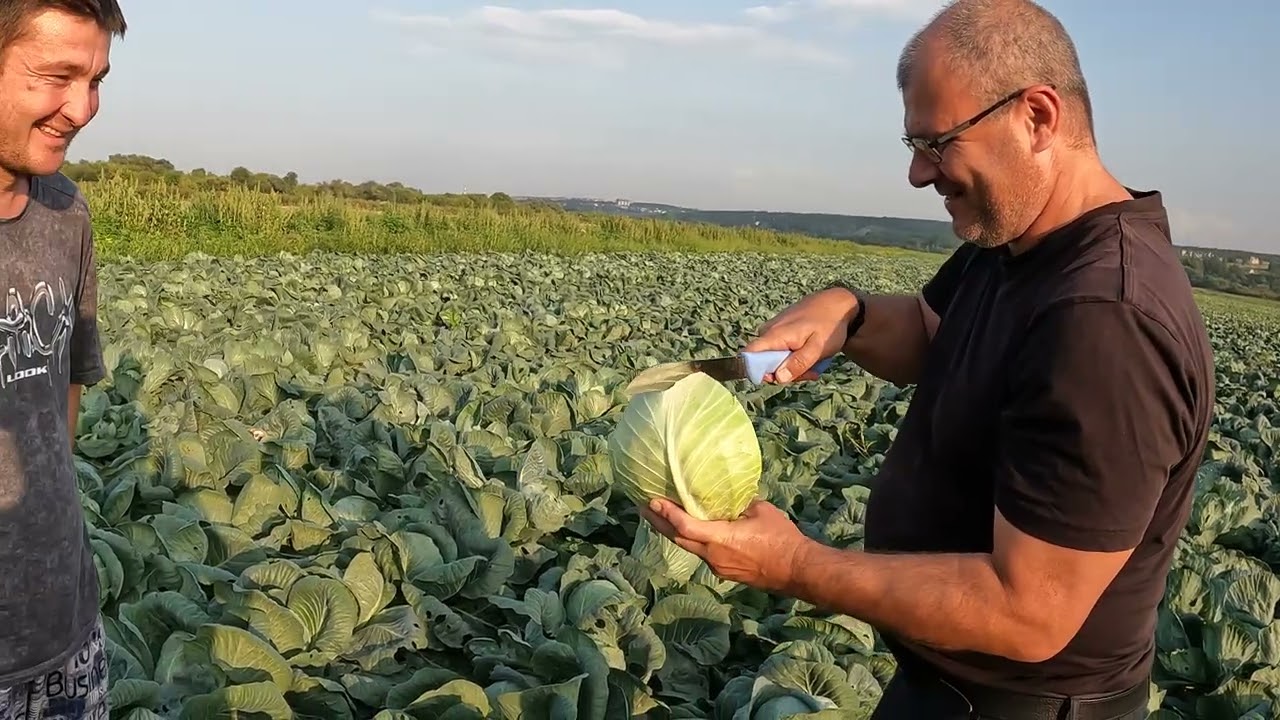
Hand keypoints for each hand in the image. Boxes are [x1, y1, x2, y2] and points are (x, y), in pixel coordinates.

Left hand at [640, 497, 810, 593]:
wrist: (797, 569)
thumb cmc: (781, 538)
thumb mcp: (760, 510)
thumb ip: (738, 502)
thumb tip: (727, 493)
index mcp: (720, 539)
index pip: (684, 526)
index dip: (665, 514)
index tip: (650, 501)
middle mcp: (712, 556)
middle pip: (678, 539)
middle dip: (659, 523)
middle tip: (643, 508)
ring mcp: (717, 567)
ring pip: (689, 547)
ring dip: (674, 533)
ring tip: (660, 518)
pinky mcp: (725, 572)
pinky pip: (702, 553)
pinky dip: (692, 540)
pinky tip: (691, 531)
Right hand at [744, 286, 858, 383]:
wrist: (837, 303)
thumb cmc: (829, 324)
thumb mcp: (818, 348)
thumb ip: (798, 364)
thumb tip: (779, 378)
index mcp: (774, 335)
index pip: (748, 355)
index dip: (756, 372)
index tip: (778, 378)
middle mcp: (768, 331)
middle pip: (763, 362)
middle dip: (784, 373)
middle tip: (809, 374)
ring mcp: (773, 330)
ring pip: (773, 358)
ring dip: (791, 367)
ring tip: (813, 366)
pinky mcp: (780, 330)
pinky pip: (780, 350)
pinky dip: (793, 358)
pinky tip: (810, 357)